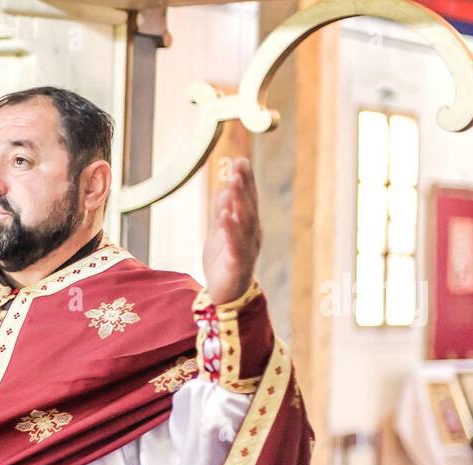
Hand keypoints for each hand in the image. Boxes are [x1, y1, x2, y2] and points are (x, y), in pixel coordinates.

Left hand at [202, 157, 260, 305]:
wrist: (224, 295)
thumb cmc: (224, 263)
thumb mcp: (221, 233)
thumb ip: (223, 212)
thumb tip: (225, 188)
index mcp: (248, 227)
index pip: (248, 200)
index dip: (246, 181)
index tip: (240, 160)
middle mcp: (252, 236)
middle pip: (249, 208)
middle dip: (244, 187)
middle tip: (239, 167)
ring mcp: (246, 250)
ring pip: (245, 224)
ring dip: (240, 203)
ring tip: (233, 185)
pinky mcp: (237, 265)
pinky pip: (235, 246)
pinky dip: (231, 231)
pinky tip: (225, 217)